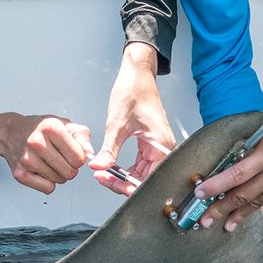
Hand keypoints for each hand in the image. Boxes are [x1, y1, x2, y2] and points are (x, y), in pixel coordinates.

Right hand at [0, 113, 94, 193]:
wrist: (11, 132)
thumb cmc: (39, 129)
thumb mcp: (64, 124)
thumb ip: (82, 137)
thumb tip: (90, 154)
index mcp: (51, 128)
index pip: (78, 158)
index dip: (79, 158)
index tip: (72, 153)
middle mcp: (37, 143)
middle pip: (70, 172)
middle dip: (70, 168)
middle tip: (61, 159)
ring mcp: (27, 159)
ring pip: (59, 181)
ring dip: (59, 175)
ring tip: (50, 162)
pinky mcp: (20, 173)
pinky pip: (47, 188)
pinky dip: (48, 183)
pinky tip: (42, 170)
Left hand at [89, 43, 174, 194]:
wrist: (136, 76)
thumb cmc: (134, 92)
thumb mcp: (116, 125)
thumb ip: (109, 150)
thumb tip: (99, 167)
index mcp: (161, 145)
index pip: (149, 179)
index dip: (129, 187)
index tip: (112, 184)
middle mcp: (163, 148)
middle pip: (145, 179)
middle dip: (122, 182)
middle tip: (102, 178)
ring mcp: (157, 146)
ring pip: (141, 173)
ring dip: (122, 176)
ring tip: (103, 173)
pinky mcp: (150, 144)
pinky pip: (140, 163)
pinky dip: (125, 167)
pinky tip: (111, 165)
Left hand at [192, 107, 262, 231]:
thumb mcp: (261, 126)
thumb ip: (243, 142)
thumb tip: (221, 156)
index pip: (236, 175)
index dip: (216, 186)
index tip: (200, 194)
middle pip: (243, 195)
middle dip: (221, 209)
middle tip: (205, 220)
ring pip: (256, 202)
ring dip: (239, 213)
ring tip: (225, 224)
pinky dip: (256, 201)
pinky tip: (246, 208)